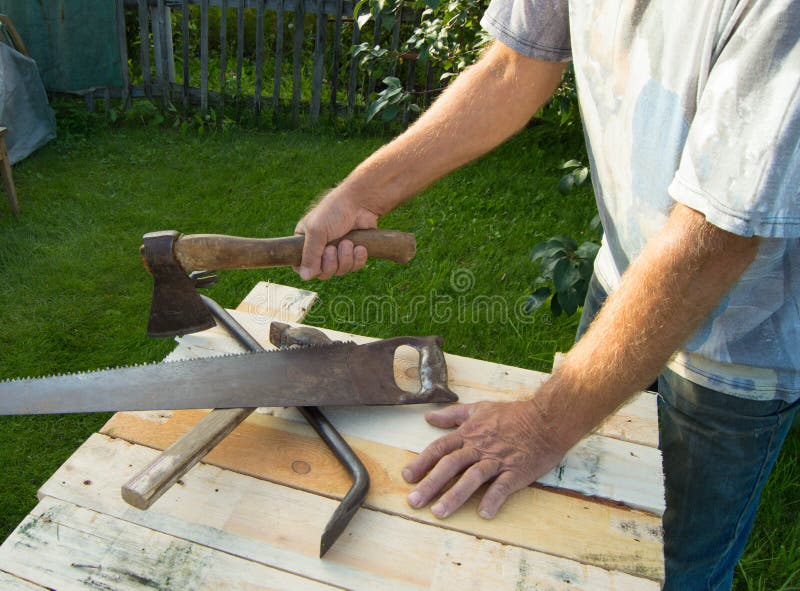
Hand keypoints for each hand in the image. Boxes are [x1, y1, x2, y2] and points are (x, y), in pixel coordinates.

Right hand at [294, 189, 379, 279]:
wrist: (361, 203)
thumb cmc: (334, 211)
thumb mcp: (316, 231)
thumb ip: (310, 255)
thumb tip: (305, 276)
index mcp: (305, 242)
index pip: (301, 266)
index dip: (310, 268)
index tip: (317, 261)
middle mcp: (320, 249)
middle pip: (323, 273)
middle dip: (330, 263)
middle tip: (333, 248)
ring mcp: (338, 252)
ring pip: (340, 271)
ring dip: (345, 259)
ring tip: (348, 243)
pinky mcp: (354, 253)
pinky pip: (354, 267)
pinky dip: (358, 259)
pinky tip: (360, 247)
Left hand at [402, 400, 569, 518]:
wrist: (546, 419)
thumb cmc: (513, 414)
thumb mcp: (479, 409)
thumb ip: (453, 415)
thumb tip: (429, 417)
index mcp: (469, 434)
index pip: (440, 448)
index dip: (422, 462)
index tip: (407, 477)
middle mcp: (479, 447)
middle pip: (450, 465)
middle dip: (430, 484)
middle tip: (414, 501)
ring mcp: (497, 460)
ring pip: (472, 478)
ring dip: (454, 496)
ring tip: (439, 512)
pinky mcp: (516, 471)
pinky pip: (503, 486)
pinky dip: (493, 499)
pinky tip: (483, 513)